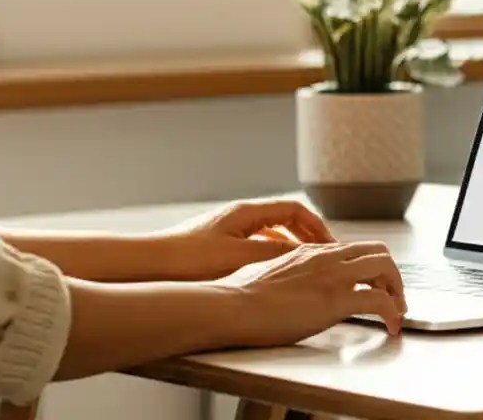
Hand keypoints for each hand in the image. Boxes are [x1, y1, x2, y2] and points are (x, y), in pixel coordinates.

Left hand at [159, 200, 337, 280]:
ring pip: (270, 233)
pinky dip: (272, 255)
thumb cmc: (189, 259)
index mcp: (247, 212)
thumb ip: (275, 253)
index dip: (317, 227)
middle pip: (285, 219)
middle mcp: (238, 216)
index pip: (295, 210)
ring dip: (290, 246)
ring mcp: (227, 230)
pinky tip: (273, 273)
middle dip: (308, 236)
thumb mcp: (240, 256)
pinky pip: (256, 245)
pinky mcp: (217, 246)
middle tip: (325, 256)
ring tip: (304, 266)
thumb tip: (307, 253)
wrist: (150, 264)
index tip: (332, 246)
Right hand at [213, 241, 406, 343]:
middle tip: (391, 297)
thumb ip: (286, 271)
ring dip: (397, 291)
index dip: (369, 267)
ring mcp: (334, 275)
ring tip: (396, 313)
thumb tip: (287, 283)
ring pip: (385, 267)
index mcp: (309, 251)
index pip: (353, 249)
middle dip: (391, 274)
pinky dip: (393, 314)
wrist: (233, 305)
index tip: (372, 285)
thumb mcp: (267, 271)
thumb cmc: (240, 295)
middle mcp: (326, 257)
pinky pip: (380, 301)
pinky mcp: (337, 299)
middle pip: (377, 251)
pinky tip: (391, 328)